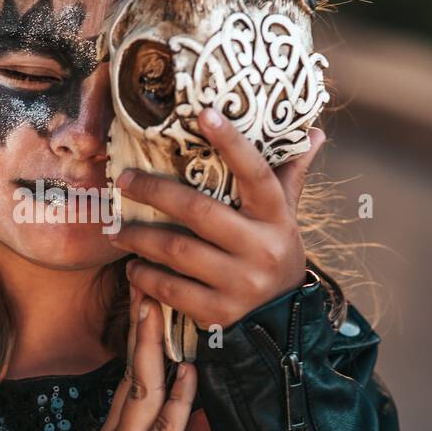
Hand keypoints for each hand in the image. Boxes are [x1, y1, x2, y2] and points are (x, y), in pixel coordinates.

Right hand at [93, 284, 213, 430]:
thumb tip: (215, 407)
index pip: (131, 374)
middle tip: (146, 282)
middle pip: (132, 369)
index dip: (140, 337)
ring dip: (153, 347)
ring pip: (142, 389)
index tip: (148, 298)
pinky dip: (180, 401)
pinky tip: (190, 374)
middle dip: (141, 327)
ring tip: (158, 307)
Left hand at [109, 109, 325, 331]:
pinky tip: (132, 268)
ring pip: (177, 251)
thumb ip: (289, 175)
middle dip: (154, 192)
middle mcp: (262, 248)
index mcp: (277, 216)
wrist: (283, 317)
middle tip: (124, 180)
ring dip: (139, 237)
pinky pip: (172, 291)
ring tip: (115, 229)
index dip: (231, 142)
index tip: (203, 113)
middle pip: (199, 211)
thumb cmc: (274, 249)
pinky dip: (146, 278)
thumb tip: (315, 132)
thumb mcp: (285, 215)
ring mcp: (241, 282)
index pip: (256, 172)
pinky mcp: (221, 312)